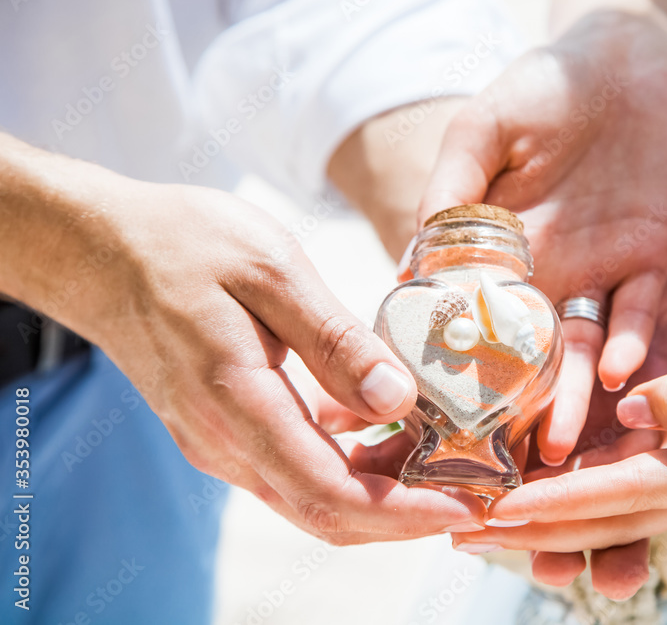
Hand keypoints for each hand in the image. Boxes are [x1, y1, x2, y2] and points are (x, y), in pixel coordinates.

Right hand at [0, 141, 486, 543]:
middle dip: (407, 514)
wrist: (101, 249)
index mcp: (237, 403)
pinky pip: (298, 469)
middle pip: (328, 513)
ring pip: (315, 497)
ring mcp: (221, 443)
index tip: (464, 504)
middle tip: (474, 488)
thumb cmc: (182, 244)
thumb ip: (334, 341)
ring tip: (446, 456)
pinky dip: (352, 466)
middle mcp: (225, 443)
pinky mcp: (226, 429)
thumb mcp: (270, 270)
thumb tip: (398, 400)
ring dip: (383, 491)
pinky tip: (391, 429)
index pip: (331, 494)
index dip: (404, 513)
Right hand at [420, 11, 666, 465]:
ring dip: (571, 395)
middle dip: (510, 408)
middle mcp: (548, 278)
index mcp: (498, 257)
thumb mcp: (479, 132)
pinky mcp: (652, 255)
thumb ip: (452, 187)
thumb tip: (417, 256)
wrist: (614, 63)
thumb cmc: (535, 90)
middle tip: (494, 462)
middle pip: (525, 356)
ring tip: (553, 444)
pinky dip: (627, 338)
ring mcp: (600, 272)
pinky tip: (614, 372)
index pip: (466, 324)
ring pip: (582, 348)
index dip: (447, 371)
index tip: (425, 422)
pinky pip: (641, 307)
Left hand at [453, 209, 666, 594]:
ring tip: (482, 535)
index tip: (503, 513)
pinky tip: (525, 489)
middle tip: (466, 535)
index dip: (568, 504)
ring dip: (550, 523)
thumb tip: (639, 416)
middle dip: (541, 529)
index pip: (638, 490)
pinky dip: (574, 486)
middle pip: (617, 512)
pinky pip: (625, 471)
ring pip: (615, 503)